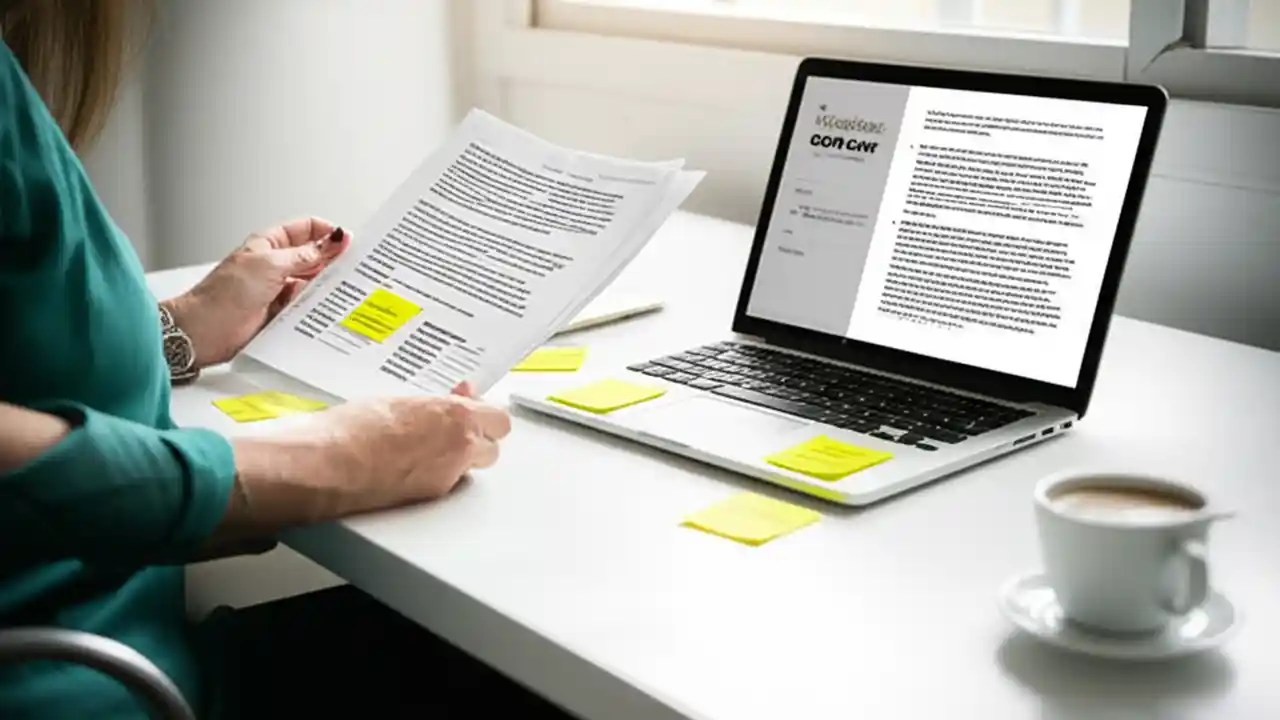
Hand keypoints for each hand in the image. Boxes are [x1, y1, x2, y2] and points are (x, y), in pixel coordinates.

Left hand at [163, 217, 350, 367]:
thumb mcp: (269, 265)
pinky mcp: (280, 313)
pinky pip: (306, 307)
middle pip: (313, 257)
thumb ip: (304, 255)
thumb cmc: (224, 295)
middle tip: (352, 267)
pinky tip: (327, 308)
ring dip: (325, 286)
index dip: (327, 233)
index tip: (346, 242)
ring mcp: (278, 290)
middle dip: (332, 260)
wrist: (205, 331)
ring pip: (312, 283)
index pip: (305, 230)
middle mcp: (275, 265)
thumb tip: (331, 240)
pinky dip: (317, 308)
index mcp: (269, 245)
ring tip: (342, 288)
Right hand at [317, 381, 510, 506]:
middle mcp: (459, 448)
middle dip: (476, 439)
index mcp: (455, 415)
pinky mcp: (430, 499)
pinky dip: (436, 477)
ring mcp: (447, 477)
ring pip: (471, 469)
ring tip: (427, 451)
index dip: (483, 416)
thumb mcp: (398, 402)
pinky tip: (410, 469)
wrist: (325, 465)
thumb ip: (433, 405)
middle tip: (452, 431)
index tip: (471, 409)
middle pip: (492, 447)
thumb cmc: (349, 430)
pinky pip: (447, 485)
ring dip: (460, 460)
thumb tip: (448, 402)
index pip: (498, 418)